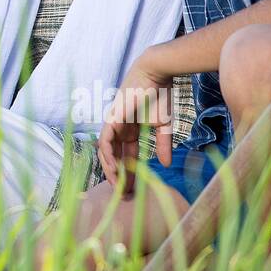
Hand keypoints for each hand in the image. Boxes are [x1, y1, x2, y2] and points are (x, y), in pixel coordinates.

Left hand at [100, 55, 173, 196]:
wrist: (155, 75)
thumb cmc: (159, 96)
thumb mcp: (164, 126)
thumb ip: (163, 144)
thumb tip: (166, 164)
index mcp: (131, 130)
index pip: (127, 156)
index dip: (130, 172)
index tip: (134, 190)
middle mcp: (119, 129)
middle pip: (115, 157)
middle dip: (119, 176)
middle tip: (124, 195)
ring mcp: (114, 124)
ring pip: (106, 153)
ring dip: (111, 171)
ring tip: (118, 188)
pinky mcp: (111, 120)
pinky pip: (105, 143)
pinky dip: (107, 157)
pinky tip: (114, 171)